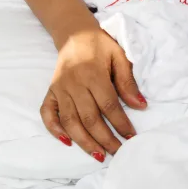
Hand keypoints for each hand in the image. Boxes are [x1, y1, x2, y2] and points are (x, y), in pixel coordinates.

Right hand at [40, 26, 146, 159]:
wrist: (75, 33)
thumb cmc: (101, 45)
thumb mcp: (119, 56)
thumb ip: (127, 81)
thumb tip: (140, 105)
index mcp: (93, 74)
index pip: (109, 105)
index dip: (121, 123)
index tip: (131, 137)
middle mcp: (74, 84)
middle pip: (89, 118)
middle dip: (105, 139)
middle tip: (117, 152)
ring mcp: (59, 89)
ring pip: (70, 121)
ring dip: (84, 141)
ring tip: (98, 155)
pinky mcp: (50, 92)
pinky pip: (47, 114)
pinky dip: (54, 129)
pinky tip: (67, 141)